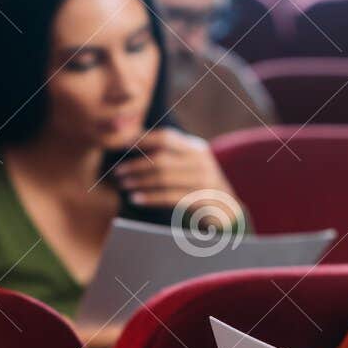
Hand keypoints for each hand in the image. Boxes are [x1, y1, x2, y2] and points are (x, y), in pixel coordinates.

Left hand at [113, 128, 243, 220]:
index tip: (122, 144)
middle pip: (161, 158)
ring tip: (123, 185)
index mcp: (196, 148)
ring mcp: (202, 180)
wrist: (229, 210)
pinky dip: (150, 198)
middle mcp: (200, 161)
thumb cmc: (200, 185)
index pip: (166, 137)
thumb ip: (171, 154)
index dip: (142, 139)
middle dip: (136, 165)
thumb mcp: (191, 164)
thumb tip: (135, 143)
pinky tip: (136, 198)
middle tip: (118, 172)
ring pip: (163, 177)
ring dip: (139, 181)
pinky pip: (169, 197)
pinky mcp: (200, 200)